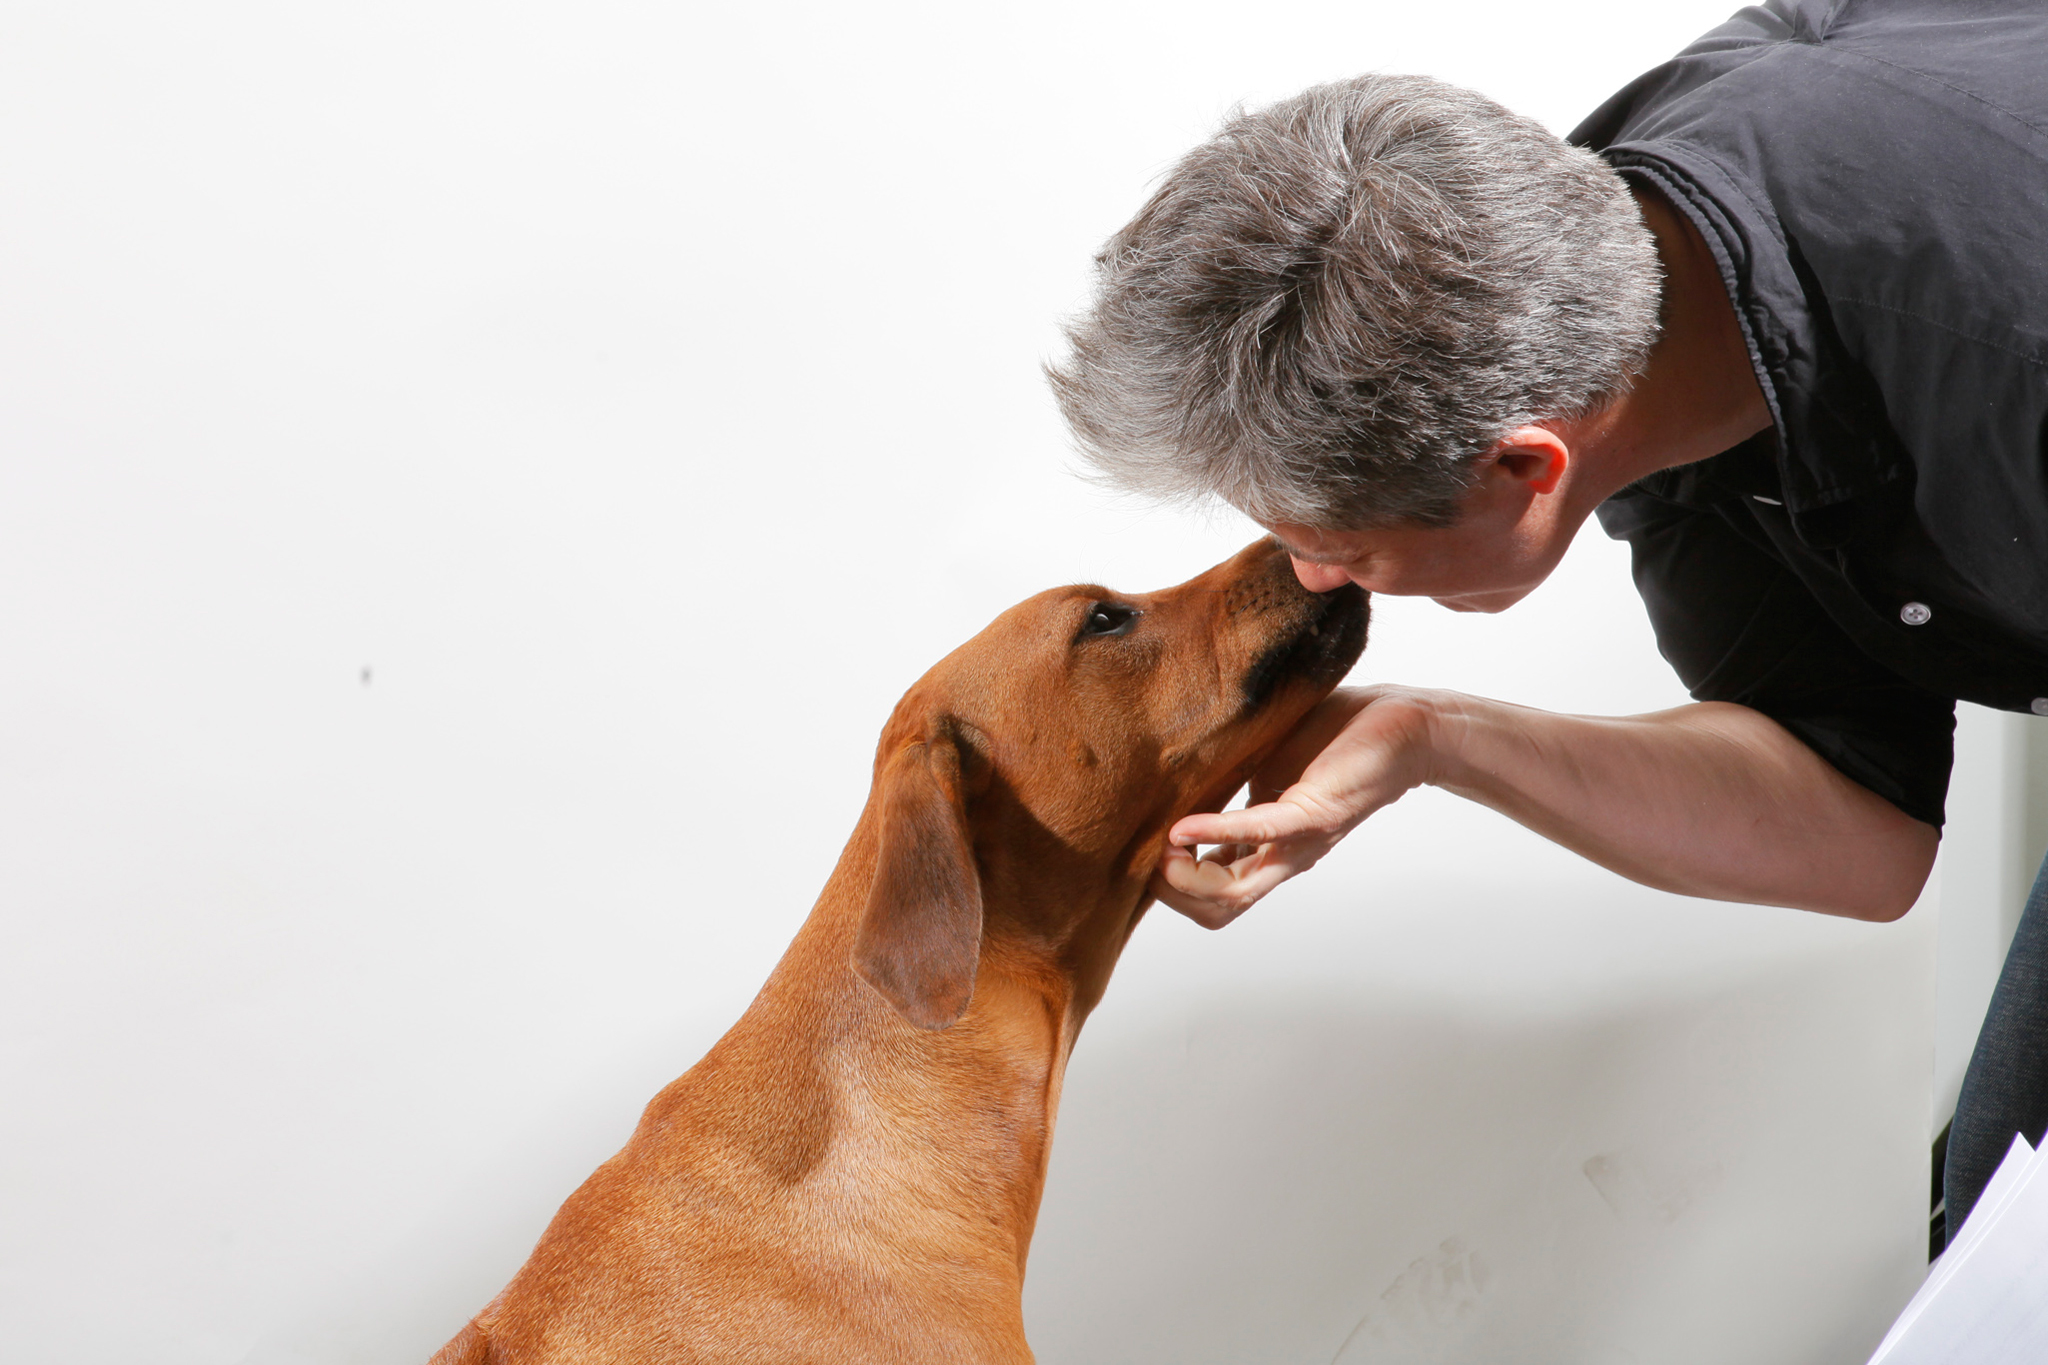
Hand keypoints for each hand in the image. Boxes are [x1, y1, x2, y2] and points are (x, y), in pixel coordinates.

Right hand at [1154, 686, 1440, 928]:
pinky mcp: (1314, 814)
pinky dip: (1216, 834)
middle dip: (1171, 893)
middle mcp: (1281, 856)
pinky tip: (1182, 829)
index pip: (1210, 895)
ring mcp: (1298, 841)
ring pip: (1233, 896)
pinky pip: (1258, 834)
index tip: (1147, 847)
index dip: (1170, 884)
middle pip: (1216, 911)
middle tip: (1152, 857)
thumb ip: (1224, 780)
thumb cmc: (1335, 740)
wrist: (1401, 726)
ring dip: (1186, 880)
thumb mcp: (1263, 764)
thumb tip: (1171, 775)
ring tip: (1164, 848)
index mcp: (1266, 847)